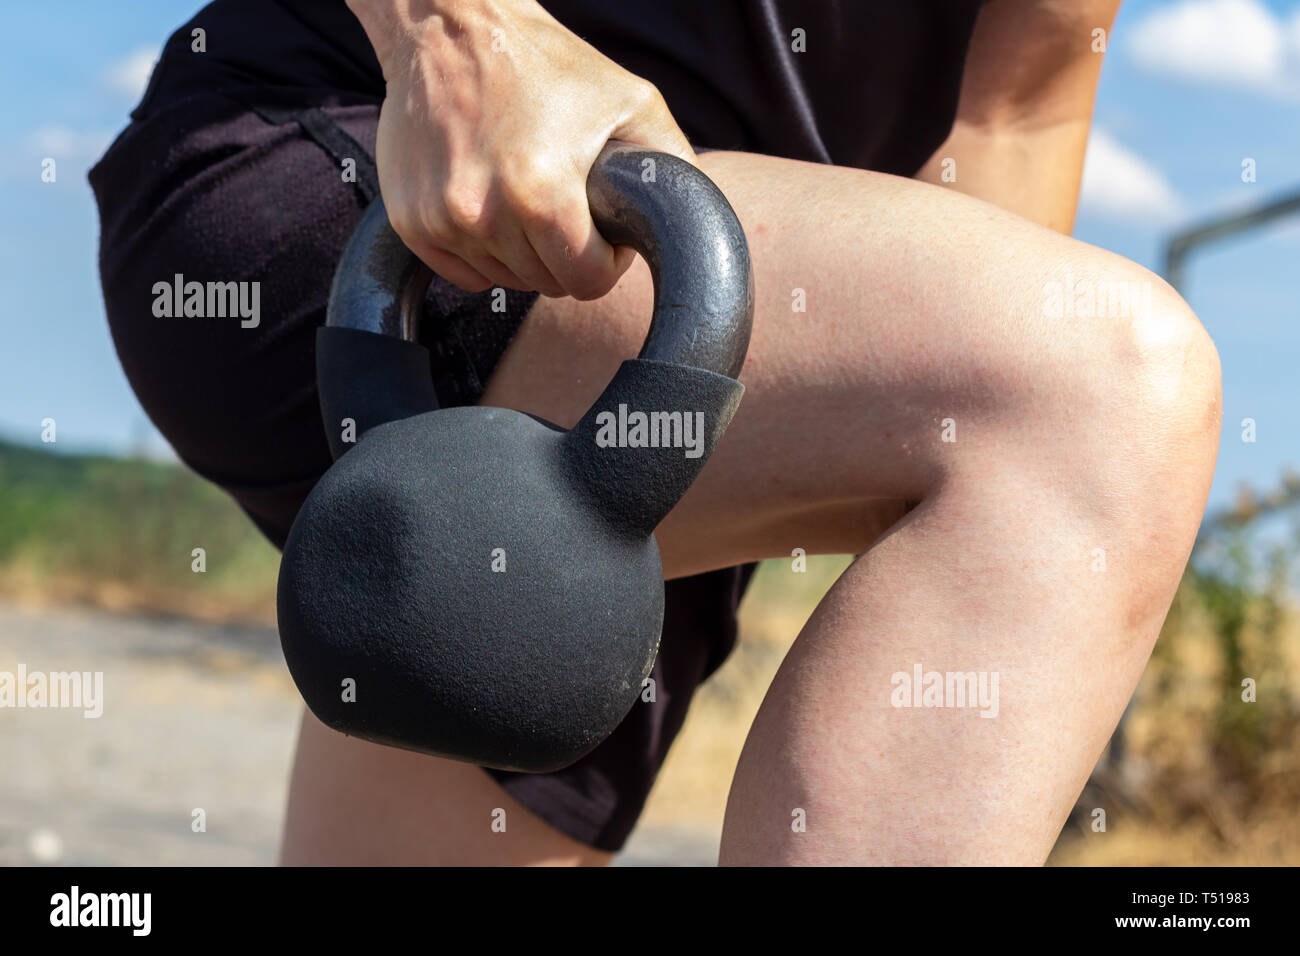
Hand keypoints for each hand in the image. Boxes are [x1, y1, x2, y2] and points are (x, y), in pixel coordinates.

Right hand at [350, 0, 696, 298]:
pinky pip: (462, 273)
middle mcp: (485, 214)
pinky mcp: (411, 221)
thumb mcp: (631, 102)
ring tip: (528, 198)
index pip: (587, 283)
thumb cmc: (545, 63)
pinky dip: (482, 253)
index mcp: (542, 195)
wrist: (449, 26)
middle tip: (567, 208)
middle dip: (565, 257)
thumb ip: (671, 164)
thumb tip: (694, 221)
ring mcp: (442, 220)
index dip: (605, 261)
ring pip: (505, 281)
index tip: (602, 232)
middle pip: (546, 285)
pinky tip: (492, 206)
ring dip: (523, 255)